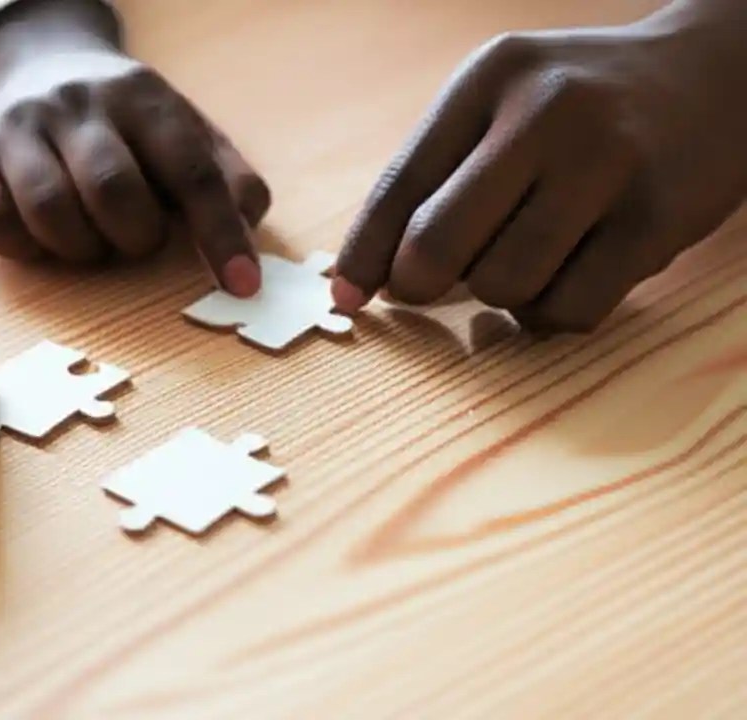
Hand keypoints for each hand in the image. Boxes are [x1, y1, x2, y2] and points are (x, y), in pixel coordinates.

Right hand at [0, 0, 270, 296]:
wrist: (31, 69)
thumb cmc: (123, 127)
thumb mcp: (183, 133)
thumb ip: (225, 177)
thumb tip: (248, 221)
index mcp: (141, 96)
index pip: (191, 171)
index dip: (219, 234)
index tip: (242, 287)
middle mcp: (73, 104)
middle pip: (114, 191)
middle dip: (136, 237)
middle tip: (136, 240)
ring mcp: (15, 130)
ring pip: (50, 211)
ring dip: (81, 249)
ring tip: (92, 240)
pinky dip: (23, 248)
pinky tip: (40, 236)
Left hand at [333, 3, 746, 331]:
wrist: (718, 75)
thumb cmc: (581, 105)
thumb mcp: (503, 101)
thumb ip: (437, 172)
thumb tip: (367, 275)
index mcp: (488, 80)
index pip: (400, 182)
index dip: (362, 254)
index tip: (345, 298)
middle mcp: (544, 113)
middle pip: (438, 243)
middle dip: (419, 284)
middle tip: (432, 286)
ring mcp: (606, 165)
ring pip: (502, 285)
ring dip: (498, 294)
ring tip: (523, 259)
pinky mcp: (655, 221)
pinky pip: (568, 309)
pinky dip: (549, 313)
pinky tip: (566, 274)